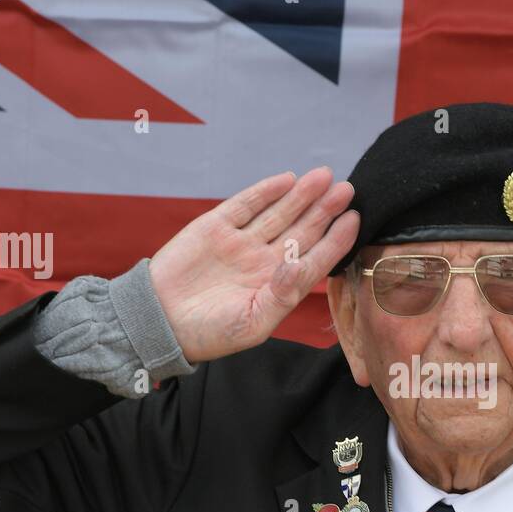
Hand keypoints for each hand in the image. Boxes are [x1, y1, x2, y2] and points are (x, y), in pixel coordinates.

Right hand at [147, 167, 358, 362]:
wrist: (157, 322)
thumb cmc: (208, 334)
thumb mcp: (252, 324)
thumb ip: (281, 296)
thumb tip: (301, 265)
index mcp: (277, 287)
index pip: (315, 259)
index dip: (336, 240)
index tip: (355, 219)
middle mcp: (263, 261)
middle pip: (301, 230)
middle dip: (324, 210)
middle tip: (347, 189)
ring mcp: (241, 243)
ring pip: (278, 213)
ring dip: (301, 196)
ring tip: (324, 177)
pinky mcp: (215, 228)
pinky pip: (245, 205)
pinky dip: (265, 191)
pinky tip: (287, 180)